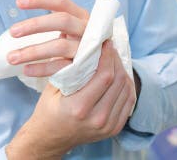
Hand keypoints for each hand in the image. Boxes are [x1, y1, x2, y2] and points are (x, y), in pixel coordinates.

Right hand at [6, 40, 136, 158]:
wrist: (50, 140)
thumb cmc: (48, 111)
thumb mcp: (52, 87)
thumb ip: (67, 64)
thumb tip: (76, 36)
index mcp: (79, 108)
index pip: (105, 76)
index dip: (108, 56)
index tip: (105, 43)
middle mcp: (97, 119)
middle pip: (118, 81)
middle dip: (116, 61)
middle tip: (110, 49)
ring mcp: (108, 126)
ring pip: (126, 90)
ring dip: (122, 71)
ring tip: (113, 60)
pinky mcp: (114, 129)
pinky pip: (128, 101)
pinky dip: (126, 86)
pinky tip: (118, 76)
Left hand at [7, 0, 88, 76]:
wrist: (100, 62)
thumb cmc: (80, 35)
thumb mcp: (71, 17)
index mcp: (81, 14)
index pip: (61, 2)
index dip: (40, 0)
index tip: (18, 2)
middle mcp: (86, 29)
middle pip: (62, 21)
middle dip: (35, 25)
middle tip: (12, 32)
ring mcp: (85, 48)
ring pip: (60, 46)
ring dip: (33, 51)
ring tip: (11, 57)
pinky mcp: (83, 67)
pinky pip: (61, 67)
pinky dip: (42, 69)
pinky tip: (26, 69)